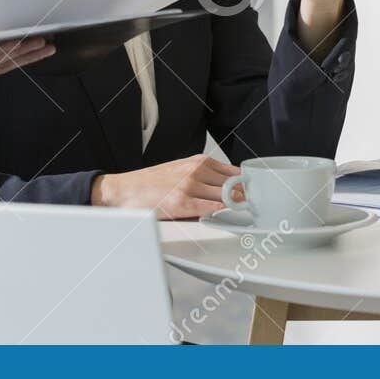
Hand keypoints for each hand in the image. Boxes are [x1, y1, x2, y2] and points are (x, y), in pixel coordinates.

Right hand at [92, 154, 241, 219]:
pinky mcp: (183, 203)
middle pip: (236, 185)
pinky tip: (229, 216)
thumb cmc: (150, 183)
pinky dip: (224, 212)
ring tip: (247, 213)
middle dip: (247, 197)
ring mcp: (191, 186)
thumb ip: (204, 177)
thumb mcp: (181, 170)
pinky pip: (213, 208)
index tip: (257, 194)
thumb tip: (228, 190)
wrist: (123, 190)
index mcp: (199, 162)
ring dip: (238, 206)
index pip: (236, 172)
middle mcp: (197, 171)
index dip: (248, 185)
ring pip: (228, 196)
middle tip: (256, 207)